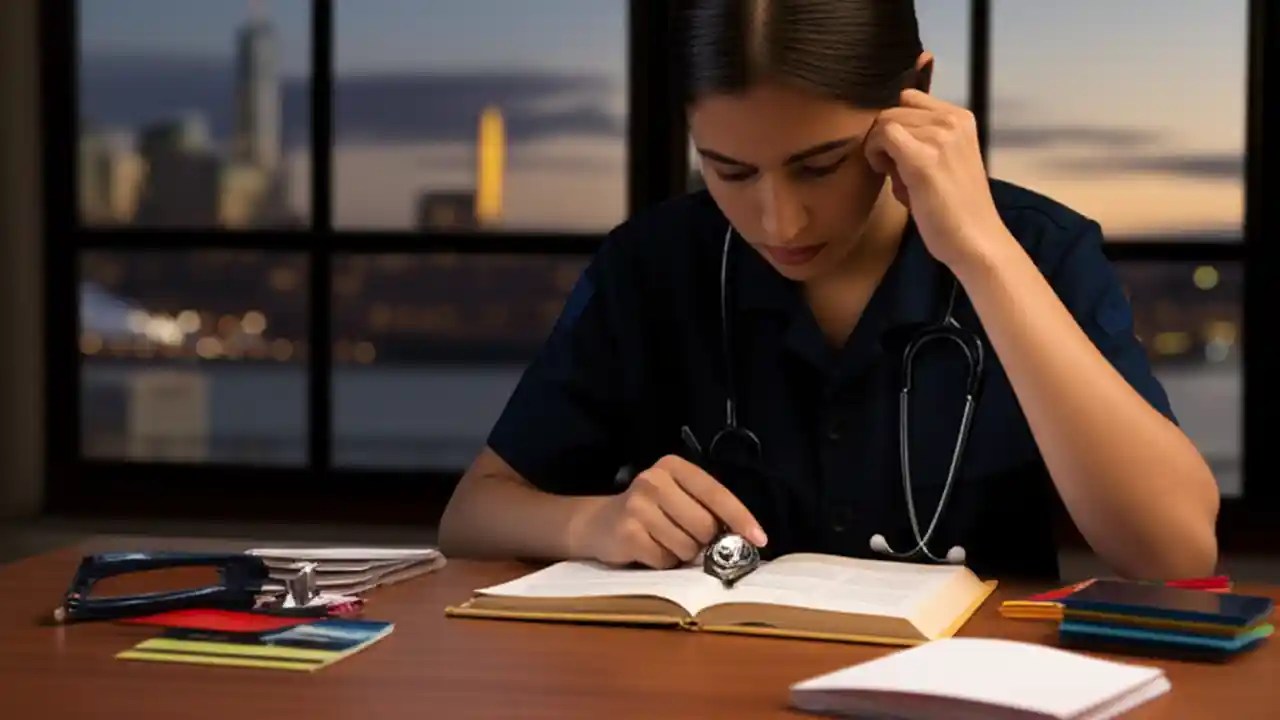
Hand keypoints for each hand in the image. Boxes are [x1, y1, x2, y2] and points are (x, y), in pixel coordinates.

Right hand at [574, 455, 766, 568]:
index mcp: (673, 467)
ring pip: (686, 546)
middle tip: (688, 540)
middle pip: (704, 525)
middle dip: (703, 542)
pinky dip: (663, 563)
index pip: (716, 493)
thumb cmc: (651, 512)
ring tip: (663, 542)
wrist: (599, 523)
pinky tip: (648, 550)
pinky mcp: (627, 532)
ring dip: (681, 554)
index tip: (759, 539)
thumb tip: (743, 540)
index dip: (740, 518)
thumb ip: (706, 510)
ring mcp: (638, 505)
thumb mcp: (678, 498)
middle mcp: (654, 480)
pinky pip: (664, 560)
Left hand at [864, 89, 1012, 270]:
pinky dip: (875, 151)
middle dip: (883, 136)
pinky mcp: (923, 158)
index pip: (910, 99)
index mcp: (960, 118)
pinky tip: (883, 171)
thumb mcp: (942, 161)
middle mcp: (952, 120)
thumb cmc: (954, 209)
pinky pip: (884, 134)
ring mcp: (940, 136)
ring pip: (886, 120)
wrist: (975, 239)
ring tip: (889, 172)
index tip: (895, 150)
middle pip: (894, 109)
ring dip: (878, 145)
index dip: (894, 122)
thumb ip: (919, 141)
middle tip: (888, 166)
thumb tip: (884, 133)